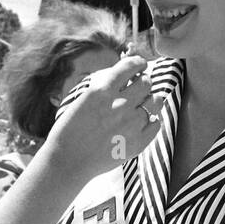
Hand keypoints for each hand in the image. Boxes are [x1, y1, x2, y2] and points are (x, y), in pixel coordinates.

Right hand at [42, 54, 159, 179]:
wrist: (68, 160)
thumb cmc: (69, 130)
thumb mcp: (80, 99)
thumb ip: (101, 86)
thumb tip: (121, 76)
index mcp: (103, 90)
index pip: (130, 66)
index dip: (138, 63)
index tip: (140, 65)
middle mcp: (120, 104)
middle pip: (146, 83)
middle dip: (144, 81)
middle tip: (140, 86)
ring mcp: (131, 124)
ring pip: (156, 102)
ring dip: (151, 100)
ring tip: (144, 104)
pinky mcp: (138, 142)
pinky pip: (156, 124)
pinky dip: (152, 121)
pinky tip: (143, 122)